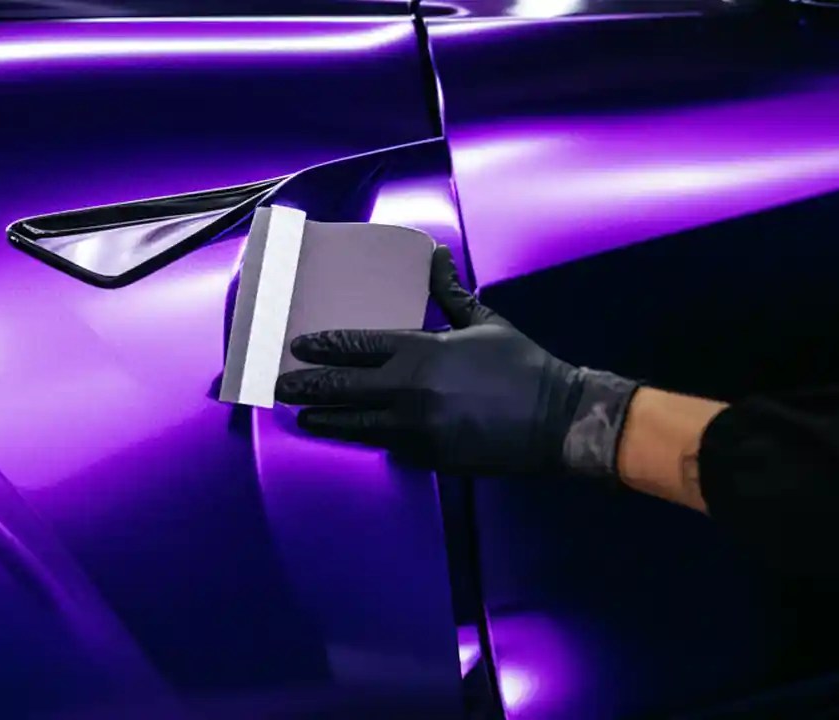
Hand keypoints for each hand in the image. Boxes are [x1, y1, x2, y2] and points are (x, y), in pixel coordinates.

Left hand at [275, 246, 637, 476]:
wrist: (557, 420)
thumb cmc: (522, 368)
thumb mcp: (484, 323)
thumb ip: (450, 295)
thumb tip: (437, 258)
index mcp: (420, 350)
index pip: (355, 346)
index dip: (323, 347)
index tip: (298, 347)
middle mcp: (408, 389)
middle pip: (341, 387)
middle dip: (307, 387)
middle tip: (280, 387)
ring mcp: (415, 428)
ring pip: (355, 424)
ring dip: (326, 419)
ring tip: (303, 417)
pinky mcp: (427, 457)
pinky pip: (388, 445)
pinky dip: (370, 438)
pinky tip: (352, 435)